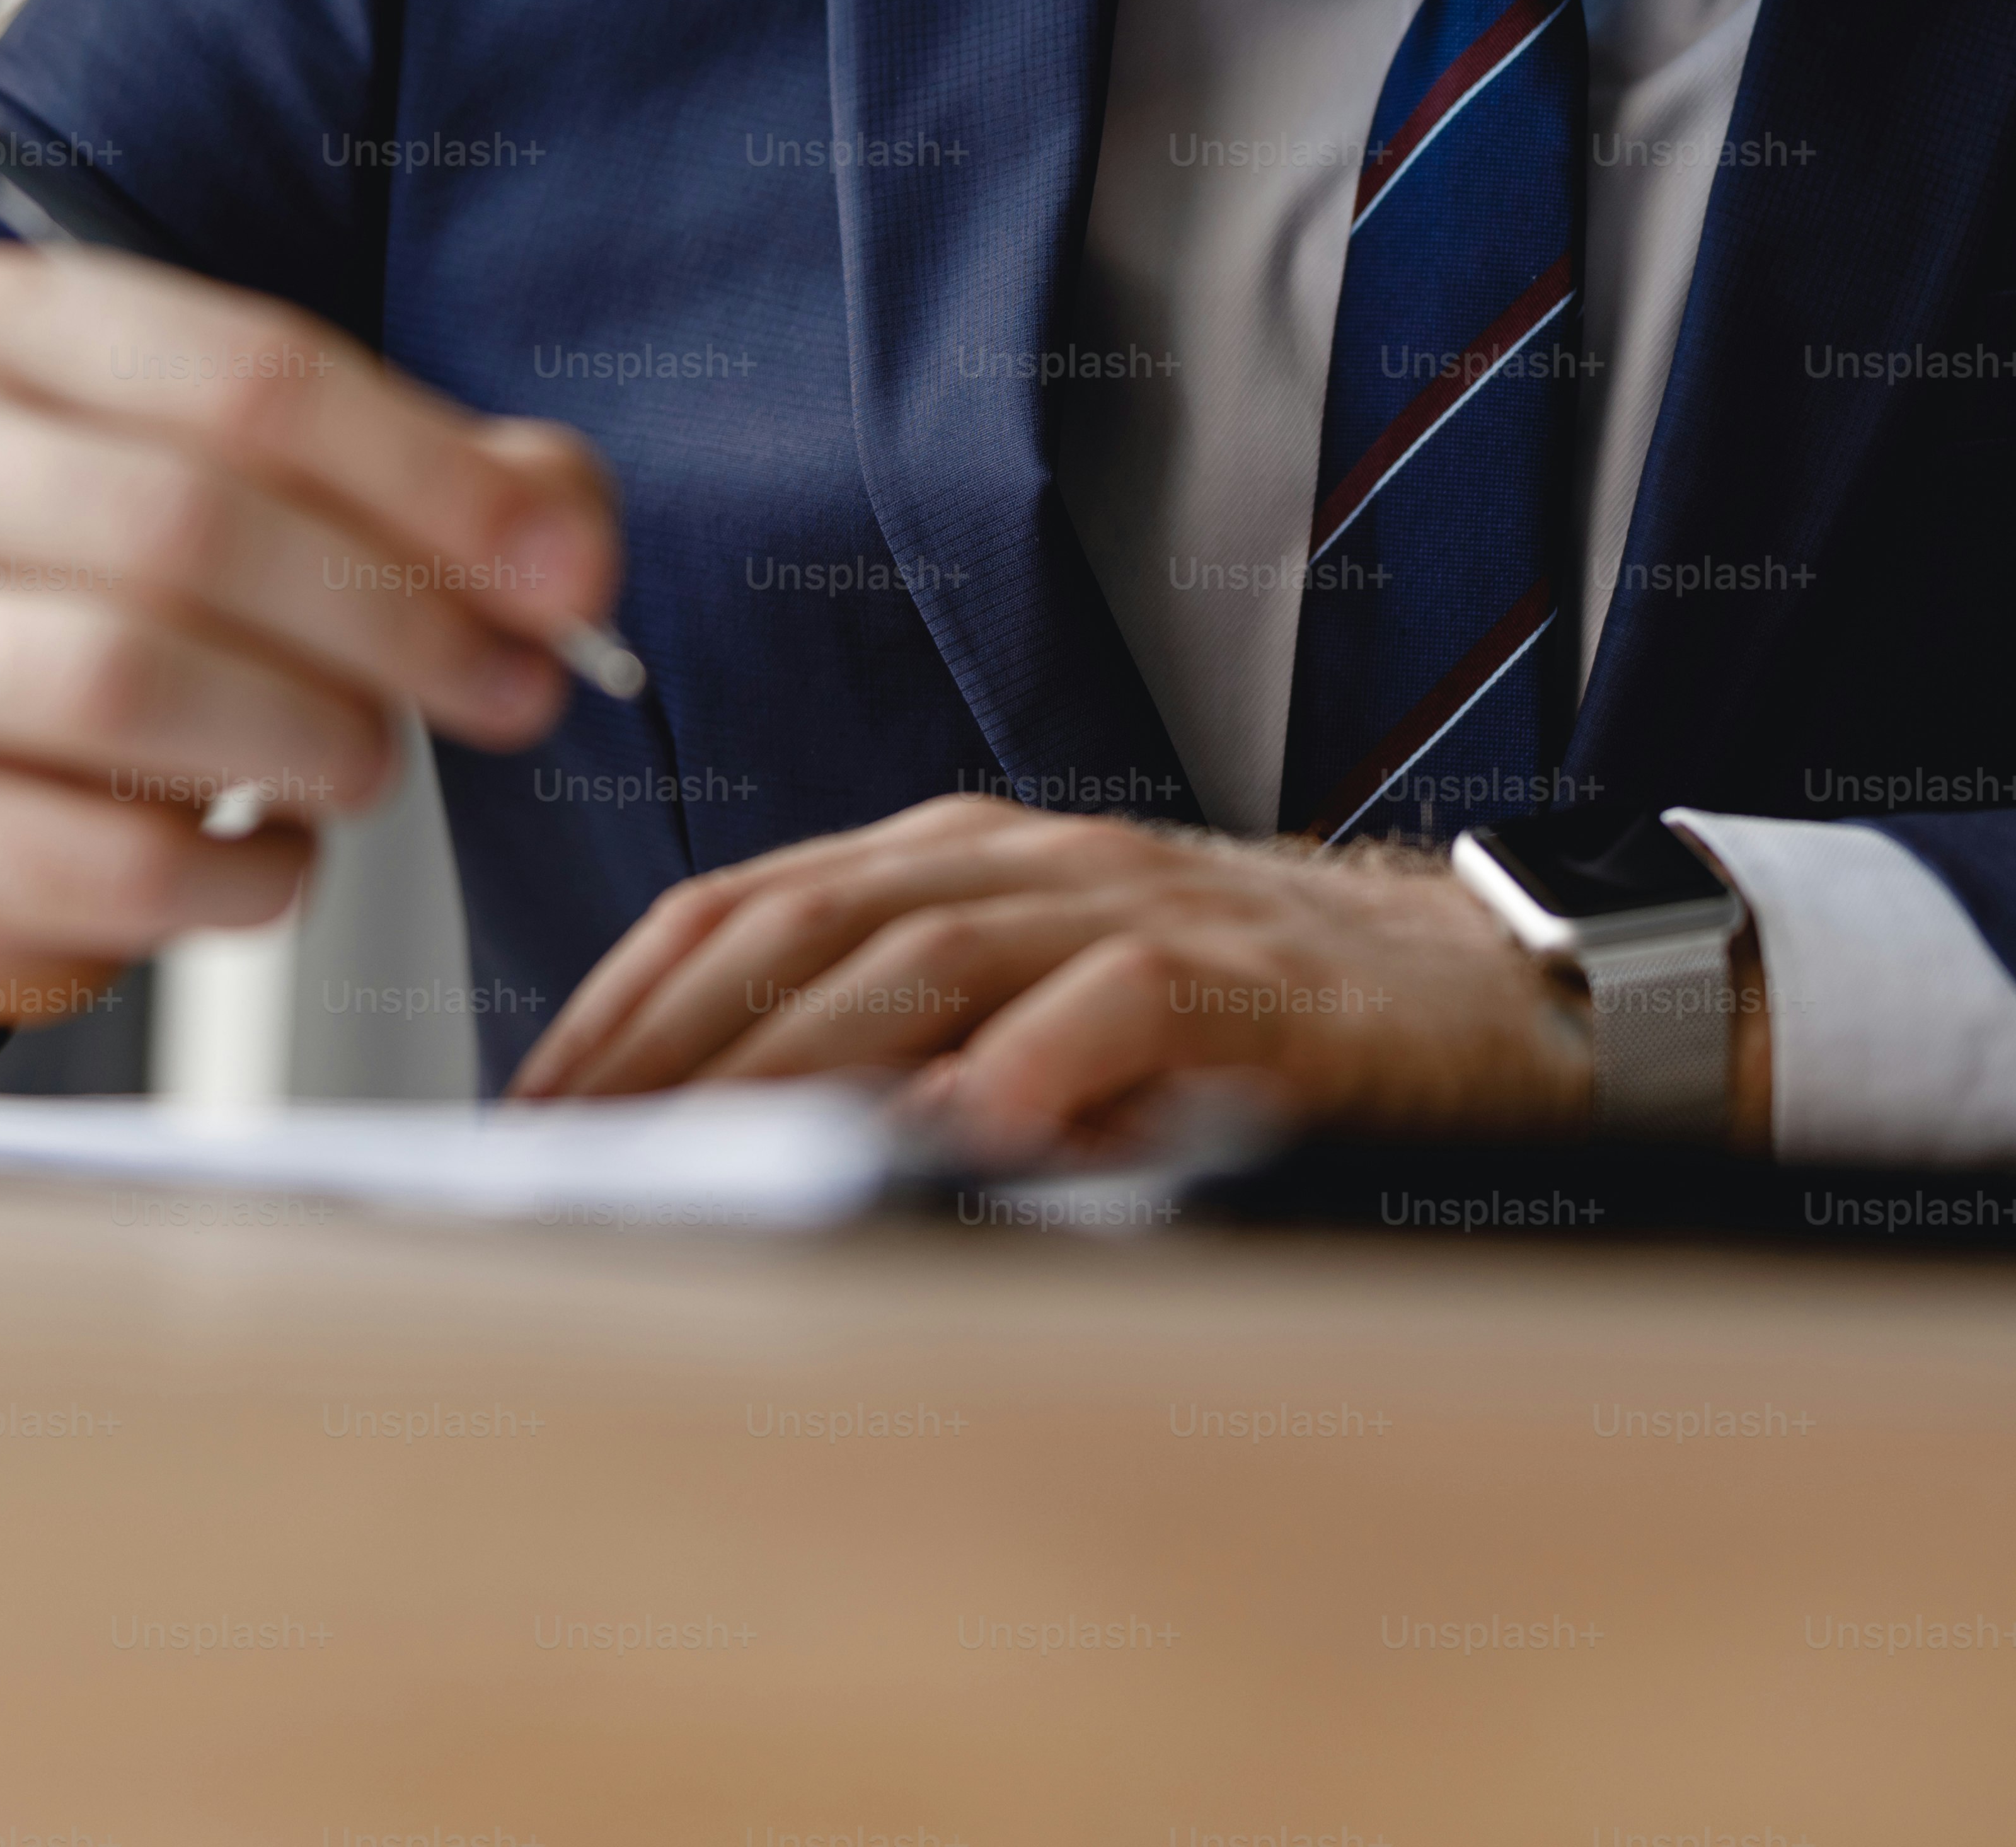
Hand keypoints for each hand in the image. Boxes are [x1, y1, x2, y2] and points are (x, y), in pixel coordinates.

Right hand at [0, 243, 619, 1025]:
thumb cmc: (143, 591)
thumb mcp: (296, 489)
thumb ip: (460, 489)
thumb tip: (566, 559)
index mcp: (6, 327)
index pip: (252, 376)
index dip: (435, 481)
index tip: (565, 573)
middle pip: (186, 523)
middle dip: (395, 616)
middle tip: (508, 686)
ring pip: (125, 679)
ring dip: (313, 735)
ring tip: (371, 758)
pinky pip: (110, 861)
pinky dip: (242, 873)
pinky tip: (275, 849)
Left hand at [506, 794, 1612, 1157]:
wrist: (1484, 991)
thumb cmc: (1249, 1017)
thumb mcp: (1049, 1011)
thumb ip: (911, 1046)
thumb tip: (730, 1149)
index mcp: (962, 859)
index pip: (746, 906)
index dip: (624, 1003)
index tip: (532, 1109)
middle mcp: (1028, 863)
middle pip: (800, 928)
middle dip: (664, 1044)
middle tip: (568, 1154)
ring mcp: (1134, 908)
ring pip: (921, 958)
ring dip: (789, 1064)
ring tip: (689, 1155)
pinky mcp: (1243, 978)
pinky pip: (1111, 1008)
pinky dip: (1020, 1069)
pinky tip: (946, 1138)